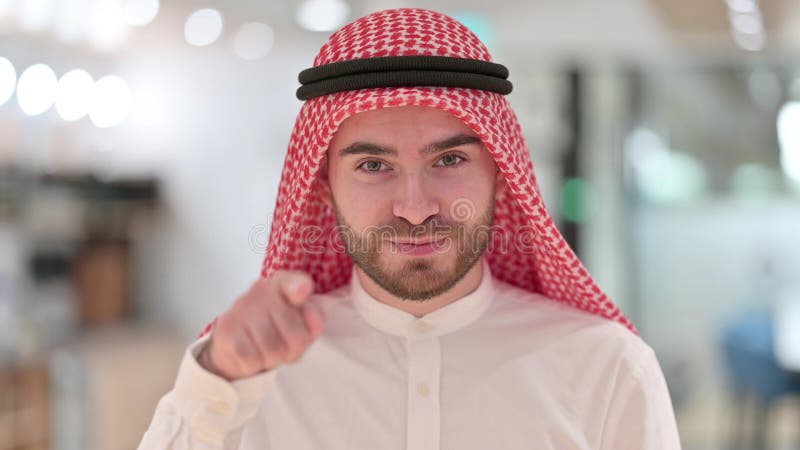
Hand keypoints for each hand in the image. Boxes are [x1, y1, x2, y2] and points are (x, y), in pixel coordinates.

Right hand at [197, 270, 324, 380]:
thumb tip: (315, 317)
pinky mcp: (226, 331)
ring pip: (275, 351)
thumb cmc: (273, 330)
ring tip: (265, 348)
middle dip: (293, 349)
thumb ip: (314, 318)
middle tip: (283, 343)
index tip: (303, 290)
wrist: (233, 345)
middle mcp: (261, 291)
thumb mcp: (301, 322)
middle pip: (296, 335)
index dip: (300, 287)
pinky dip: (255, 364)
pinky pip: (253, 360)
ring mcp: (241, 309)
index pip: (293, 282)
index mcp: (284, 284)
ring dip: (273, 358)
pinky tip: (251, 353)